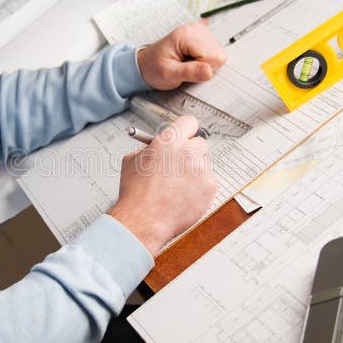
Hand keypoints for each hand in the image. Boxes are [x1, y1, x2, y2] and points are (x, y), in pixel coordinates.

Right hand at [108, 116, 216, 254]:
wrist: (143, 220)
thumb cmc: (136, 194)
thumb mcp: (132, 161)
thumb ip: (149, 148)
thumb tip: (156, 146)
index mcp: (168, 141)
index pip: (189, 122)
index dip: (186, 130)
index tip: (186, 136)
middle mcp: (187, 151)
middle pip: (200, 143)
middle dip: (192, 153)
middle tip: (181, 165)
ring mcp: (200, 169)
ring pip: (204, 164)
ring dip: (195, 172)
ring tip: (177, 187)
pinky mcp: (209, 187)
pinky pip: (208, 182)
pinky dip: (199, 189)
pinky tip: (184, 197)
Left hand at [136, 22, 226, 90]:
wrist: (147, 64)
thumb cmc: (154, 68)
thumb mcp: (168, 74)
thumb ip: (189, 72)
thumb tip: (209, 72)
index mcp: (186, 35)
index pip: (212, 56)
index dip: (202, 68)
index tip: (186, 69)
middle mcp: (195, 29)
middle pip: (217, 55)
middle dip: (204, 66)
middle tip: (185, 66)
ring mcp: (201, 31)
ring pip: (218, 54)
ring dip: (204, 64)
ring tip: (186, 63)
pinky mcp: (204, 37)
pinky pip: (216, 53)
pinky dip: (205, 60)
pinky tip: (191, 59)